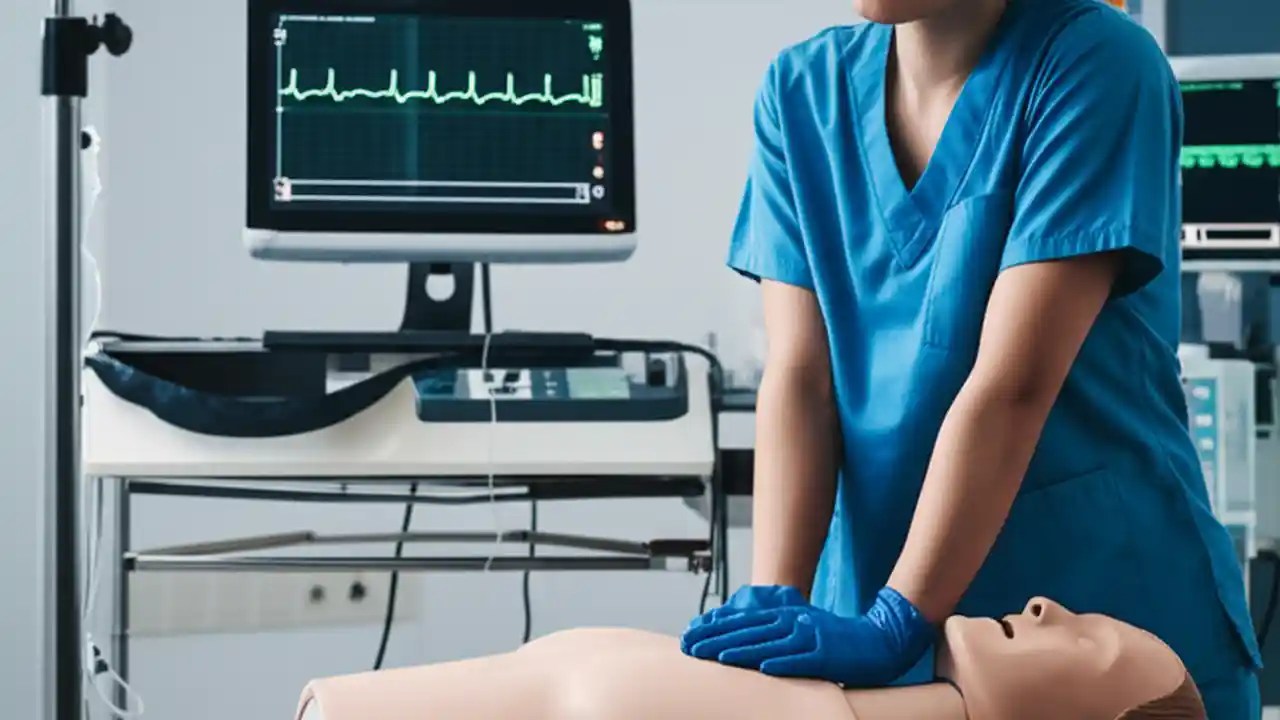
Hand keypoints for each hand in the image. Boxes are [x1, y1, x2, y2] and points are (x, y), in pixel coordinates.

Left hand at [681, 587, 933, 687]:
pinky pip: (801, 660)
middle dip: (718, 639)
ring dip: (743, 651)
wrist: (878, 640)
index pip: (743, 620)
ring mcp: (810, 637)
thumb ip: (776, 630)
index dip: (716, 627)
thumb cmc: (836, 639)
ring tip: (718, 657)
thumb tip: (744, 639)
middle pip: (750, 630)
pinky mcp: (827, 654)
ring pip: (770, 644)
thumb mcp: (803, 626)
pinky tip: (764, 669)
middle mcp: (795, 622)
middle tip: (692, 648)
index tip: (691, 634)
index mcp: (787, 615)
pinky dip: (782, 664)